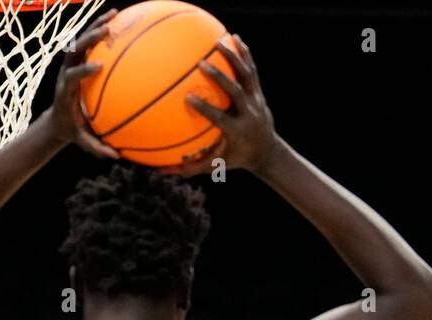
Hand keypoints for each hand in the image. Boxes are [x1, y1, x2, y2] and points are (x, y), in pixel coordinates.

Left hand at [44, 9, 120, 159]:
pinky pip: (89, 41)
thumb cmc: (71, 130)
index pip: (72, 76)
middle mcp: (66, 72)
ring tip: (114, 14)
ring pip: (81, 40)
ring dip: (96, 26)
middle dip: (89, 40)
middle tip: (106, 31)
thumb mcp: (81, 140)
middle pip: (74, 50)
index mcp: (65, 90)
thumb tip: (115, 156)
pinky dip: (101, 29)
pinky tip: (118, 19)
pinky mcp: (78, 59)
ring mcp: (71, 64)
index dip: (83, 70)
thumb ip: (95, 147)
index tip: (98, 66)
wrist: (56, 119)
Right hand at [159, 34, 277, 176]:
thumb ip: (192, 168)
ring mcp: (255, 100)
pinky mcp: (258, 92)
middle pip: (234, 91)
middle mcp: (248, 113)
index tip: (188, 97)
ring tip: (217, 40)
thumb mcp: (216, 166)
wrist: (268, 151)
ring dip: (233, 57)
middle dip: (219, 77)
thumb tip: (164, 170)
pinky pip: (251, 70)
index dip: (205, 108)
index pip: (220, 118)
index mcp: (238, 130)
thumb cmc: (237, 159)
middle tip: (201, 63)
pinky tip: (234, 37)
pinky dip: (244, 54)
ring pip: (246, 75)